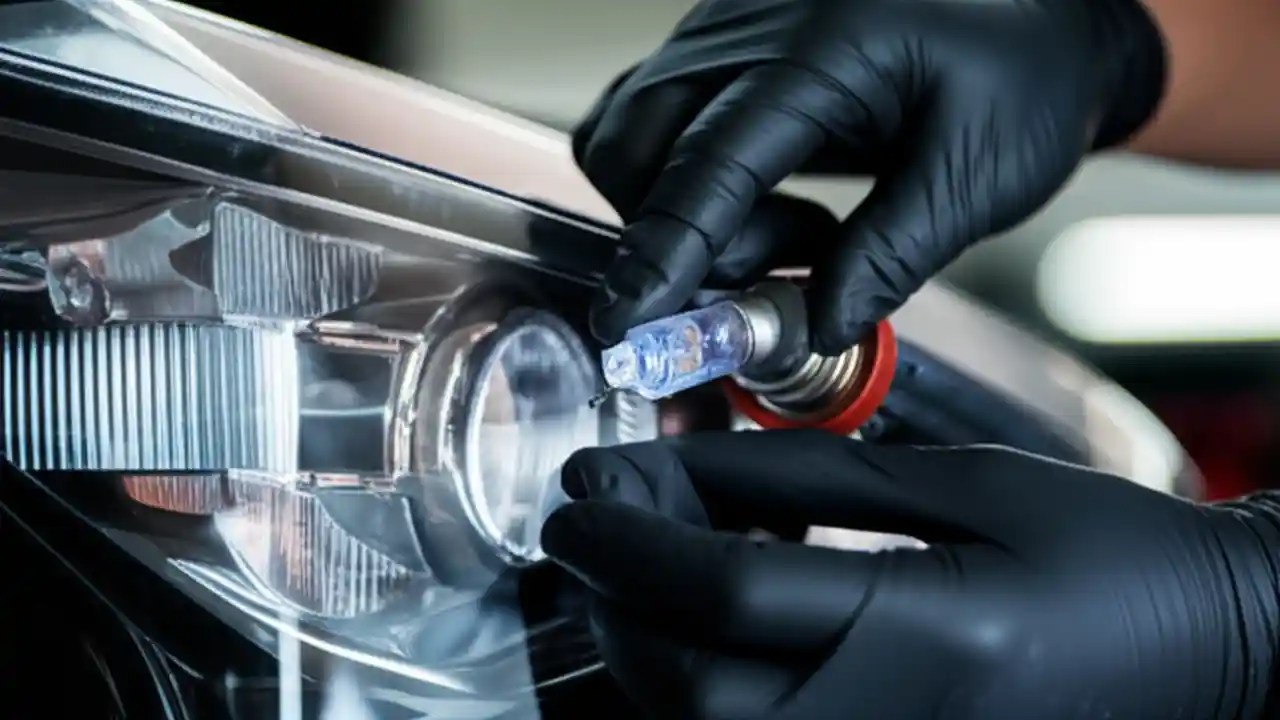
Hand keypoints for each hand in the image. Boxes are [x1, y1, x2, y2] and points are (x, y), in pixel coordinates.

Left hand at [541, 431, 1278, 718]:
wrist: (1206, 650)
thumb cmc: (1103, 552)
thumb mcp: (965, 482)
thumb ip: (811, 475)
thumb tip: (682, 465)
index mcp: (934, 635)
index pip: (727, 593)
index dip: (628, 538)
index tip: (577, 487)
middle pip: (689, 686)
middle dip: (612, 598)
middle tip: (586, 519)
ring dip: (641, 643)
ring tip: (633, 557)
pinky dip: (695, 681)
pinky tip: (700, 614)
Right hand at [574, 0, 1166, 352]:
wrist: (1040, 19)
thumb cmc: (1024, 81)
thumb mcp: (979, 177)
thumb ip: (887, 258)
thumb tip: (807, 332)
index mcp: (822, 51)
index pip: (710, 160)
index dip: (665, 252)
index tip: (631, 321)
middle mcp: (751, 28)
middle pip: (637, 145)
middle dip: (680, 238)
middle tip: (784, 269)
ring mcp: (728, 30)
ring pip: (631, 135)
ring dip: (686, 214)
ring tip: (800, 229)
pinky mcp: (724, 47)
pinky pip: (653, 118)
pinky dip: (683, 183)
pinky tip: (764, 197)